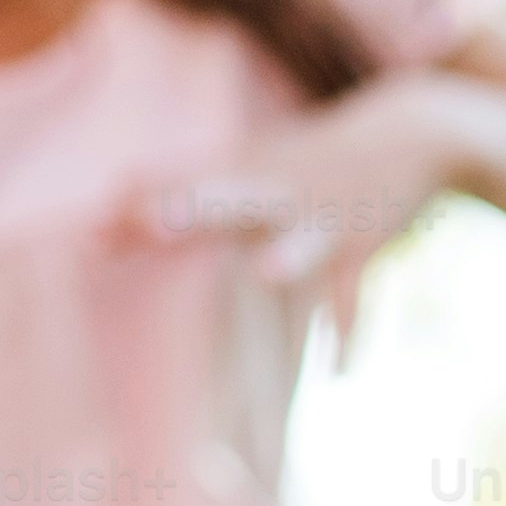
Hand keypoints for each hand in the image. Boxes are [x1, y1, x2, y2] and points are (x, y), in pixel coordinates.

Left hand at [116, 75, 469, 353]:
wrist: (415, 131)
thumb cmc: (315, 157)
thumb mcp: (258, 157)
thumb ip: (192, 181)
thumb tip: (116, 194)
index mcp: (244, 171)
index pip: (179, 183)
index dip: (135, 206)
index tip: (89, 235)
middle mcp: (277, 192)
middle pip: (229, 198)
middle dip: (191, 206)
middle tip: (148, 216)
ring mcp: (322, 219)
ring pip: (304, 239)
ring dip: (291, 254)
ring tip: (271, 269)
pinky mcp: (364, 244)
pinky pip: (354, 298)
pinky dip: (348, 337)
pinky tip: (337, 374)